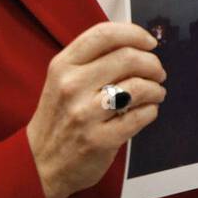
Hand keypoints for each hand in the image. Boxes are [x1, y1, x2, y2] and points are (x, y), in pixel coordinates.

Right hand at [26, 21, 165, 197]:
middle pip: (128, 57)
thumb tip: (134, 45)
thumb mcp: (61, 81)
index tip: (149, 42)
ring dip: (156, 88)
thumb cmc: (57, 119)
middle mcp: (72, 85)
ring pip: (138, 86)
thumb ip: (91, 61)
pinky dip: (151, 110)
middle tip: (158, 71)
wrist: (39, 164)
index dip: (134, 33)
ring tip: (156, 93)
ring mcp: (86, 113)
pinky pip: (140, 116)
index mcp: (63, 65)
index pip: (104, 34)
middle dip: (152, 63)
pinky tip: (148, 111)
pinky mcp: (101, 139)